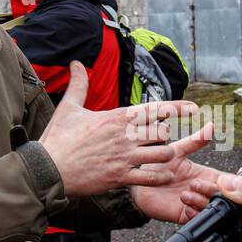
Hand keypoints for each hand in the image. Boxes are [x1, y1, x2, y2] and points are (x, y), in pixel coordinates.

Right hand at [39, 61, 200, 196]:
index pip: (154, 108)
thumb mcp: (69, 107)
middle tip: (159, 139)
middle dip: (164, 135)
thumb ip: (78, 84)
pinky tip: (164, 176)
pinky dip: (161, 177)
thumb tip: (75, 63)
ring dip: (165, 156)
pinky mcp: (120, 177)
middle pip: (162, 132)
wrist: (48, 168)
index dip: (178, 107)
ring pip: (162, 154)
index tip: (194, 107)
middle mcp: (124, 136)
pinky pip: (151, 177)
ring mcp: (124, 157)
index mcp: (116, 117)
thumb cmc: (58, 138)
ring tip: (161, 157)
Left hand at [128, 123, 219, 222]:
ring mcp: (195, 203)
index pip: (225, 180)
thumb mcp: (177, 151)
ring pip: (210, 207)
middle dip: (210, 190)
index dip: (227, 181)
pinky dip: (194, 213)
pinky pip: (196, 218)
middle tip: (194, 183)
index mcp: (204, 174)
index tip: (221, 178)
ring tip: (185, 194)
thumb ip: (195, 141)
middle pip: (220, 195)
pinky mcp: (184, 215)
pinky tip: (184, 205)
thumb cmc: (156, 166)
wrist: (138, 184)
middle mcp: (202, 190)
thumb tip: (211, 125)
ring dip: (200, 201)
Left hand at [183, 173, 241, 241]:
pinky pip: (238, 220)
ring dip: (215, 206)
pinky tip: (222, 186)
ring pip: (226, 226)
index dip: (198, 235)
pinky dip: (230, 204)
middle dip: (203, 214)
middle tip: (189, 193)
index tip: (188, 213)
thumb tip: (224, 183)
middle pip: (217, 238)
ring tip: (199, 187)